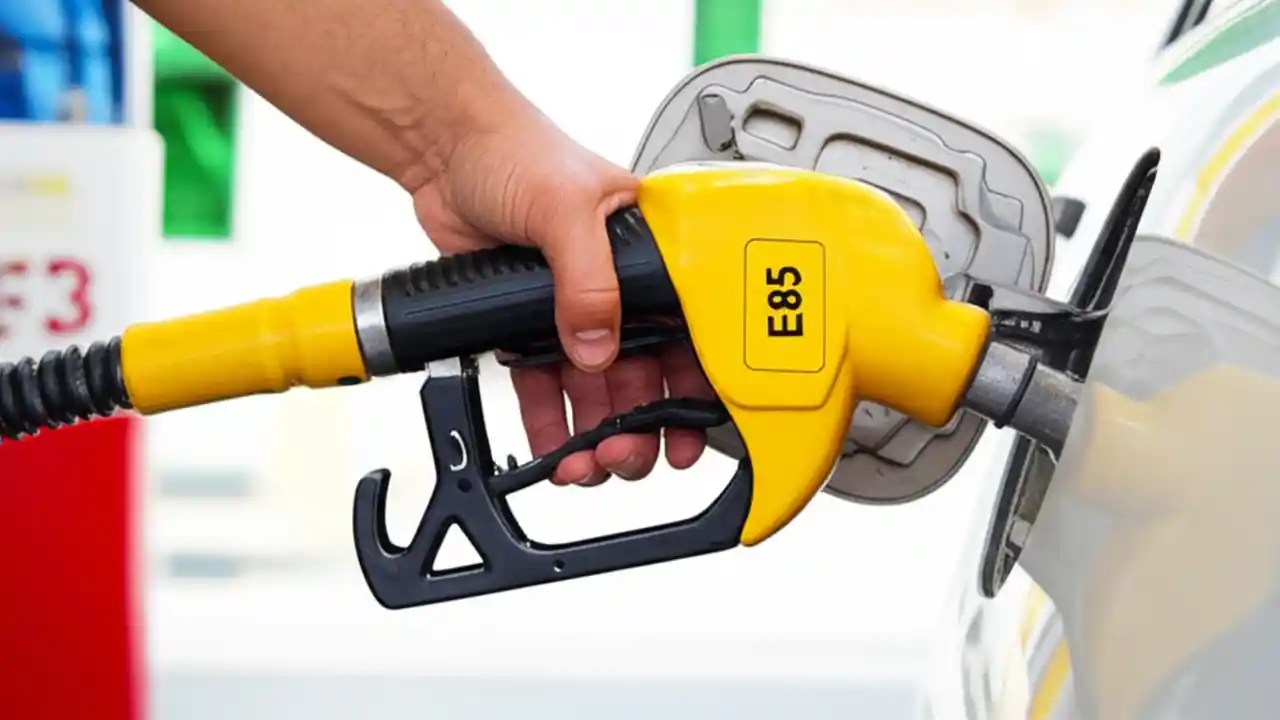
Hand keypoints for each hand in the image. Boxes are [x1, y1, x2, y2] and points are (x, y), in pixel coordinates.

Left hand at [410, 105, 715, 484]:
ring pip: (596, 388)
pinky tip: (553, 447)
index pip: (687, 332)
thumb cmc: (516, 148)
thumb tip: (598, 348)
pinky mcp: (531, 320)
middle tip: (627, 459)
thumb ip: (588, 281)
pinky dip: (550, 418)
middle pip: (643, 374)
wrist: (443, 148)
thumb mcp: (566, 207)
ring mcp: (574, 306)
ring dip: (595, 433)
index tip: (688, 434)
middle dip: (639, 425)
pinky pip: (545, 381)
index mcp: (650, 255)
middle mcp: (619, 285)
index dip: (693, 389)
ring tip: (586, 465)